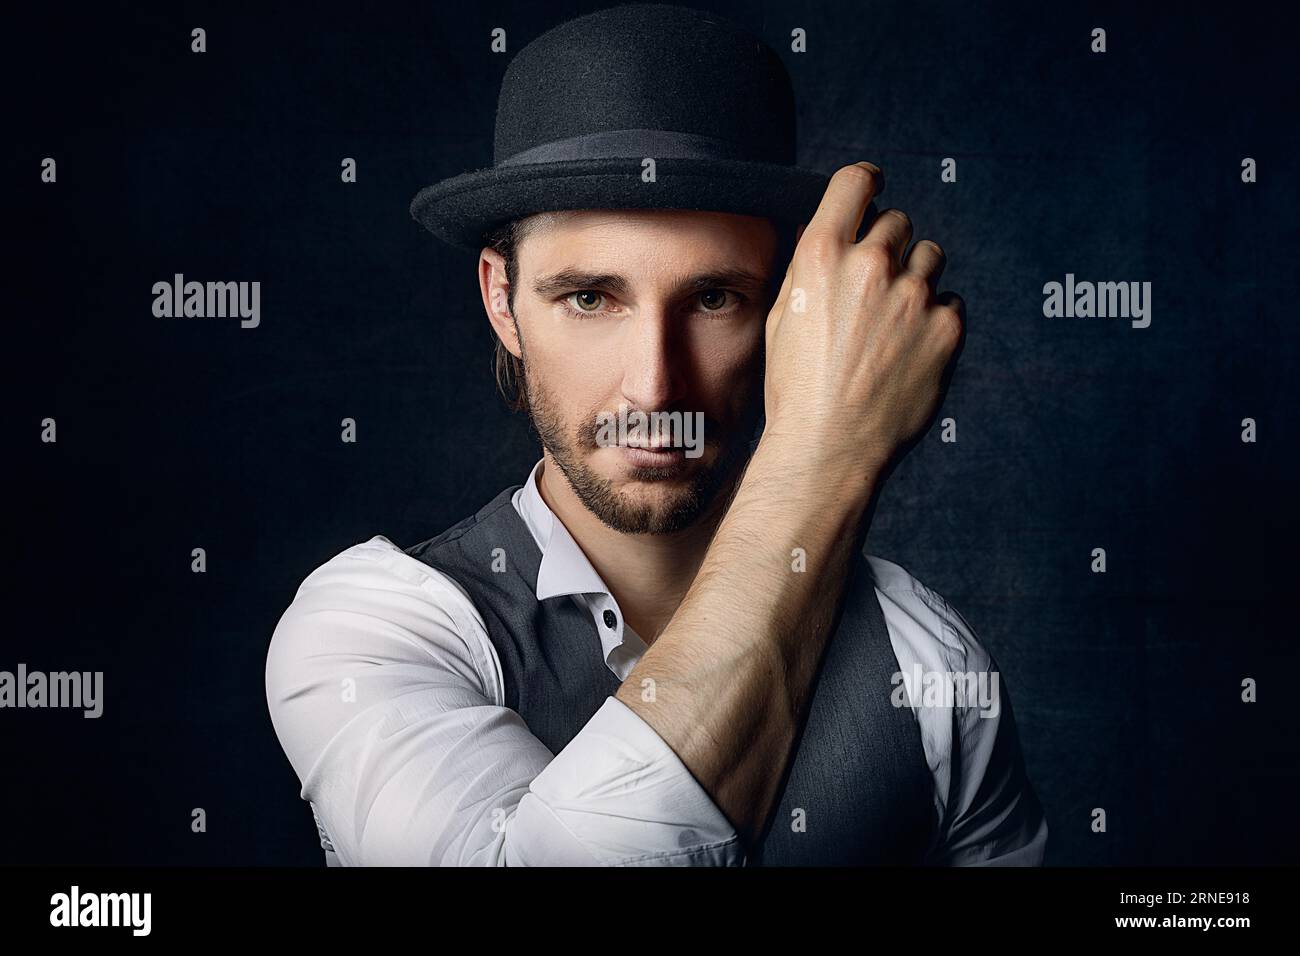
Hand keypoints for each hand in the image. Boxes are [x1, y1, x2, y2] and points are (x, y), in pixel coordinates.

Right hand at [762, 161, 964, 479]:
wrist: (828, 446)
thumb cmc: (797, 387)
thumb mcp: (782, 315)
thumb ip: (808, 266)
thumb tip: (826, 227)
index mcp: (822, 256)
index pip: (856, 181)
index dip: (867, 182)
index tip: (873, 188)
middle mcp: (871, 266)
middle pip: (897, 220)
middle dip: (887, 245)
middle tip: (874, 287)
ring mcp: (914, 296)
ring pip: (930, 257)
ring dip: (915, 278)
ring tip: (893, 322)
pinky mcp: (947, 328)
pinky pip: (950, 302)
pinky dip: (935, 319)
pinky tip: (909, 349)